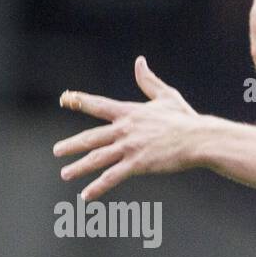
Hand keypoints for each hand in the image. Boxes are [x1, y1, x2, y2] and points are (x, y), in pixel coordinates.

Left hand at [55, 58, 198, 201]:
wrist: (198, 139)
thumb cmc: (185, 119)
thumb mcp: (166, 96)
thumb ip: (148, 81)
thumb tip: (140, 61)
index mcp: (129, 112)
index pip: (98, 105)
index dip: (79, 101)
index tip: (65, 99)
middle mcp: (124, 129)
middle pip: (90, 137)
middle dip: (71, 145)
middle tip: (57, 151)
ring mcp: (129, 147)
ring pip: (97, 158)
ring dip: (79, 167)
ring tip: (66, 174)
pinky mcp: (137, 164)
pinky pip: (112, 176)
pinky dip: (97, 186)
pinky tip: (86, 195)